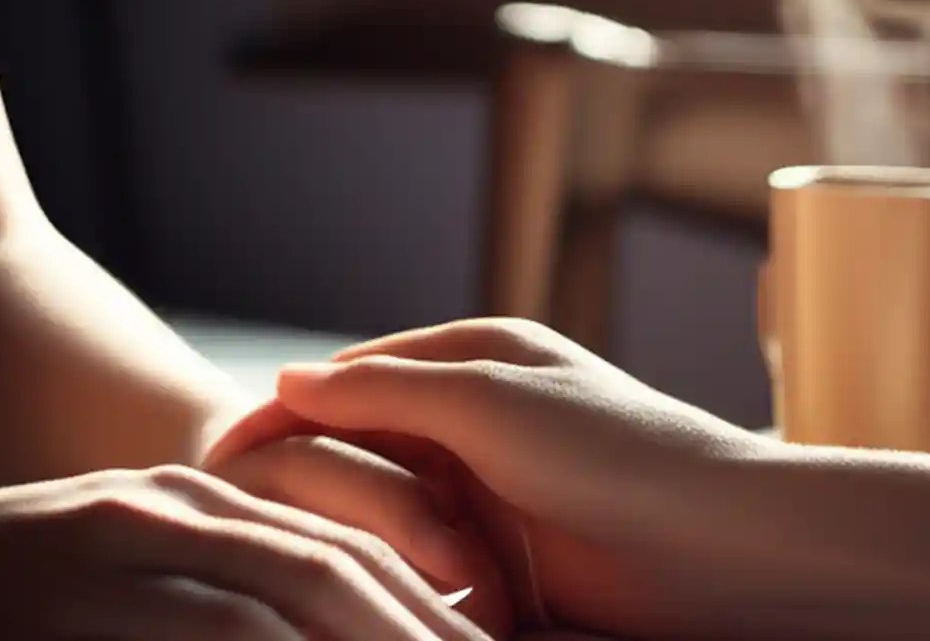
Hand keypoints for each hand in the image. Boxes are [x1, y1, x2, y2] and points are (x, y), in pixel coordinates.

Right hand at [0, 464, 491, 639]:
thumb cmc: (30, 600)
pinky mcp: (84, 581)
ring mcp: (136, 534)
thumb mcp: (150, 585)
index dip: (424, 601)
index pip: (347, 545)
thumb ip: (238, 602)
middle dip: (423, 622)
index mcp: (216, 504)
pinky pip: (218, 622)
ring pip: (291, 583)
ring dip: (378, 632)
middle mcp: (188, 504)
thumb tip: (323, 628)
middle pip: (339, 561)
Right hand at [208, 318, 768, 638]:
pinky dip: (391, 553)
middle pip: (369, 432)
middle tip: (231, 508)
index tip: (218, 453)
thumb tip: (287, 380)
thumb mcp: (486, 403)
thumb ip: (385, 392)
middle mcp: (483, 407)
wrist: (712, 541)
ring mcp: (496, 475)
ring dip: (348, 513)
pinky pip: (429, 539)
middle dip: (308, 464)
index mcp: (478, 354)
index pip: (355, 374)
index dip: (286, 410)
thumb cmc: (609, 454)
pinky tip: (353, 574)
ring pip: (393, 489)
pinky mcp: (511, 537)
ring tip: (279, 545)